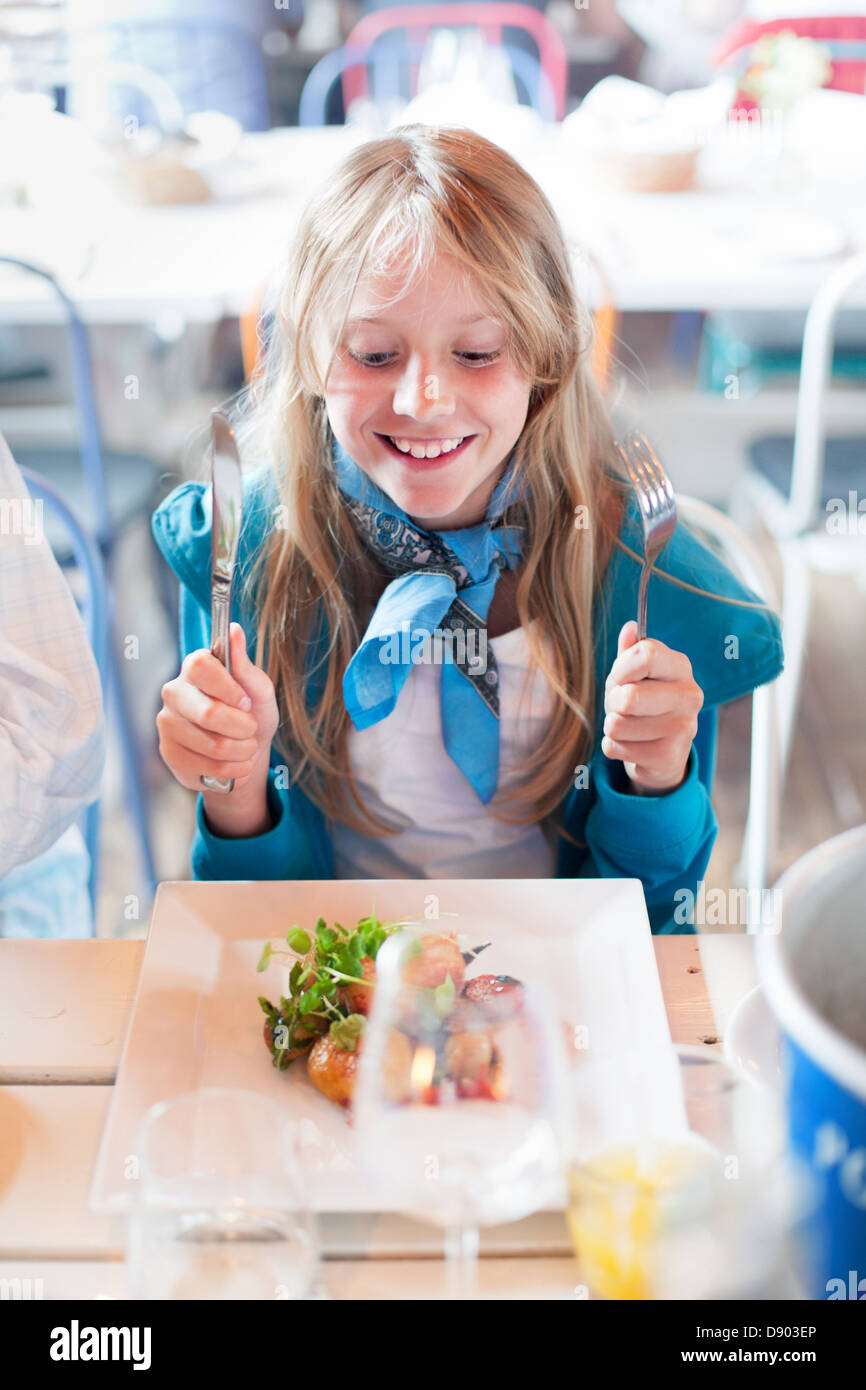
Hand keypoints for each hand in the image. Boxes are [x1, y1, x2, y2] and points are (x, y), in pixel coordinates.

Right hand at [157, 623, 278, 797]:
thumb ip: (245, 664)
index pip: (201, 667)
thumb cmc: (251, 713)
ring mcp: (167, 723)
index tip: (245, 702)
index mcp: (195, 667)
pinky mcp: (169, 752)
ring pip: (212, 744)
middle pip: (209, 713)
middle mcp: (174, 692)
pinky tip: (236, 763)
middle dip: (243, 727)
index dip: (229, 689)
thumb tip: (234, 630)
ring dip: (242, 751)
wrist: (246, 751)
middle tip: (251, 729)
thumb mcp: (258, 689)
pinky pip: (207, 767)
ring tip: (247, 747)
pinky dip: (233, 769)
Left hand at [601, 621, 703, 795]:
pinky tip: (631, 744)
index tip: (620, 677)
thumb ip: (631, 651)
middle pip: (630, 696)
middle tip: (621, 706)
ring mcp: (684, 728)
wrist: (661, 750)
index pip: (646, 655)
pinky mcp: (670, 756)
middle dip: (613, 702)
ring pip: (617, 725)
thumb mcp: (633, 674)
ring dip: (612, 726)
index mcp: (680, 666)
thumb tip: (630, 628)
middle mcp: (690, 695)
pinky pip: (616, 748)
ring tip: (628, 725)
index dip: (622, 668)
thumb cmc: (643, 702)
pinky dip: (614, 747)